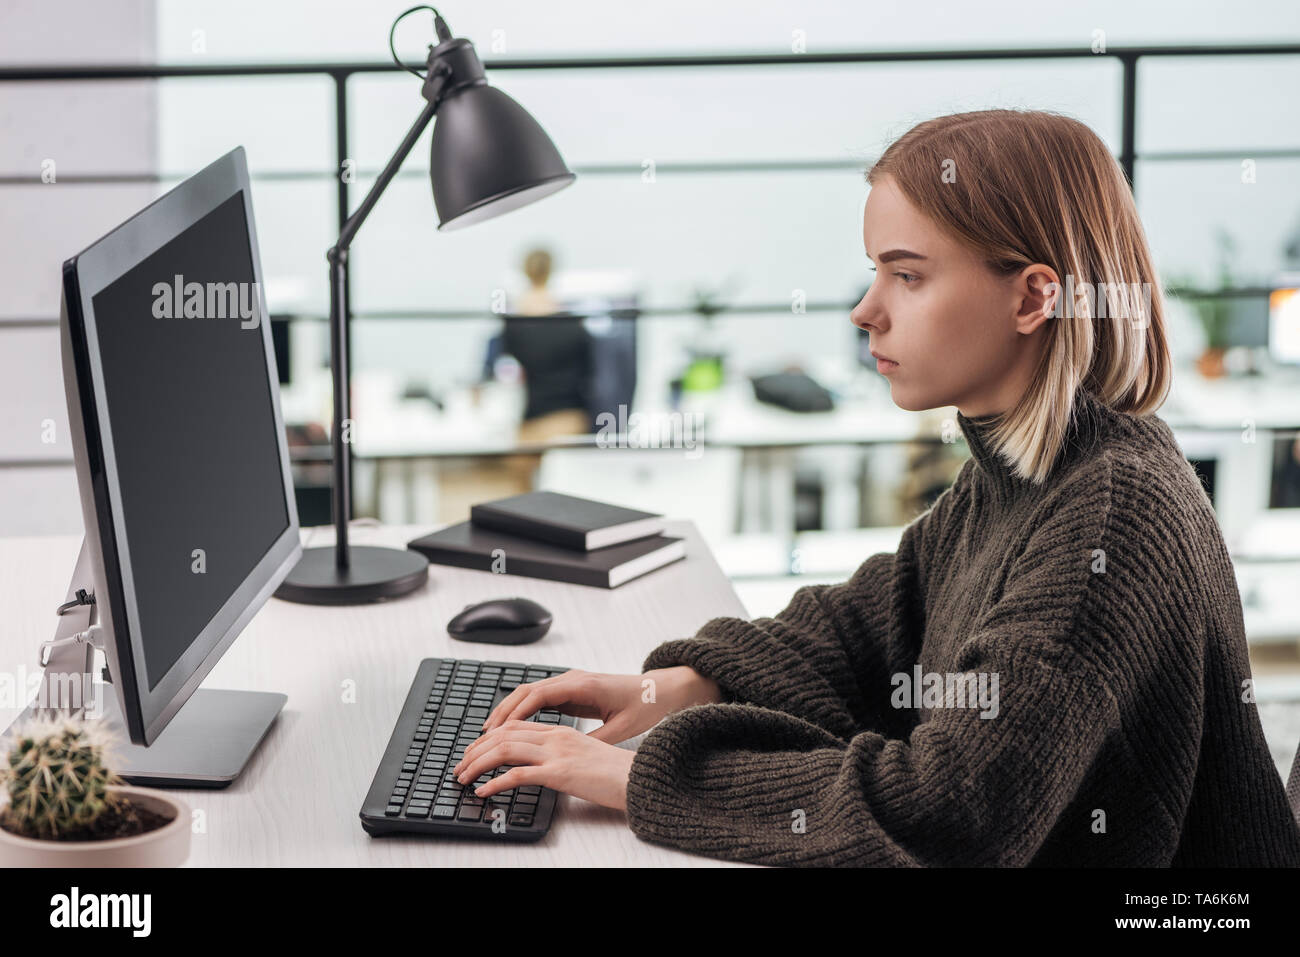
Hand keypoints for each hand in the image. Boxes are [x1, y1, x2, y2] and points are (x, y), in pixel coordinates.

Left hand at [453, 721, 635, 810]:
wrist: (640, 777)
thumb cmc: (617, 771)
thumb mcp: (587, 754)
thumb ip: (564, 754)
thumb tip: (545, 766)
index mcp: (561, 730)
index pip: (515, 726)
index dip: (489, 737)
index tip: (474, 751)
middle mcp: (556, 736)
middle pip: (504, 734)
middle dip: (476, 749)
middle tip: (460, 766)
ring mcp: (557, 752)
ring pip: (504, 750)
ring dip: (478, 764)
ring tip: (463, 778)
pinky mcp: (560, 771)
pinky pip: (517, 774)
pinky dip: (495, 783)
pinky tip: (484, 791)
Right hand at [477, 665, 723, 743]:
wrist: (660, 689)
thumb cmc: (644, 705)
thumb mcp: (622, 729)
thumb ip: (594, 740)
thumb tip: (571, 756)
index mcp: (582, 685)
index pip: (538, 694)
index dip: (514, 712)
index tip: (496, 730)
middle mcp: (572, 679)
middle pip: (526, 691)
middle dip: (502, 711)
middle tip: (482, 734)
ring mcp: (570, 683)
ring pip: (530, 693)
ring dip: (509, 710)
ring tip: (489, 732)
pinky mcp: (572, 690)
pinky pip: (540, 698)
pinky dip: (523, 710)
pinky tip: (512, 727)